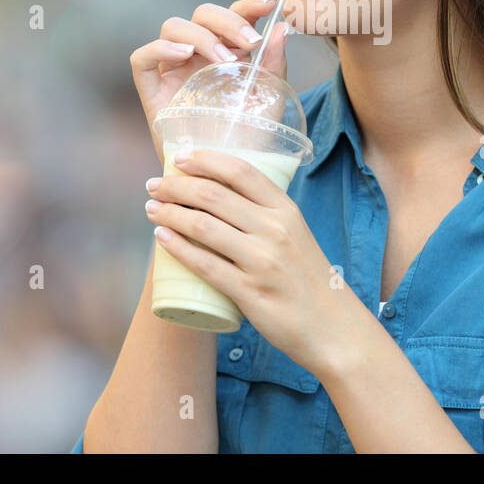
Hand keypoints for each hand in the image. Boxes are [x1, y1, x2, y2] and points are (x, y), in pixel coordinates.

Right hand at [130, 0, 288, 163]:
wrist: (224, 180)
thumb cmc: (247, 140)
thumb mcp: (268, 102)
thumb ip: (274, 65)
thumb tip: (282, 28)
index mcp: (227, 51)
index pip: (233, 15)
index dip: (248, 4)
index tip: (270, 5)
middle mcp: (198, 54)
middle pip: (202, 14)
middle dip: (228, 20)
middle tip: (250, 42)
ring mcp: (172, 69)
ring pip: (173, 27)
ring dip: (201, 35)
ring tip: (224, 59)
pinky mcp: (152, 90)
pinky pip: (141, 58)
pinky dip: (159, 48)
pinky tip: (184, 55)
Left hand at [144, 146, 355, 377]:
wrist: (331, 326)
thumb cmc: (307, 278)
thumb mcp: (295, 235)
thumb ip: (264, 216)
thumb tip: (218, 198)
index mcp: (286, 210)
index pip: (241, 171)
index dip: (205, 159)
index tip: (179, 157)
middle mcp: (275, 230)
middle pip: (214, 195)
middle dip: (176, 185)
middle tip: (154, 185)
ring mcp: (262, 261)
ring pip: (203, 226)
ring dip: (169, 212)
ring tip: (152, 208)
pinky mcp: (249, 292)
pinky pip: (204, 264)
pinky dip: (177, 247)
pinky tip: (161, 237)